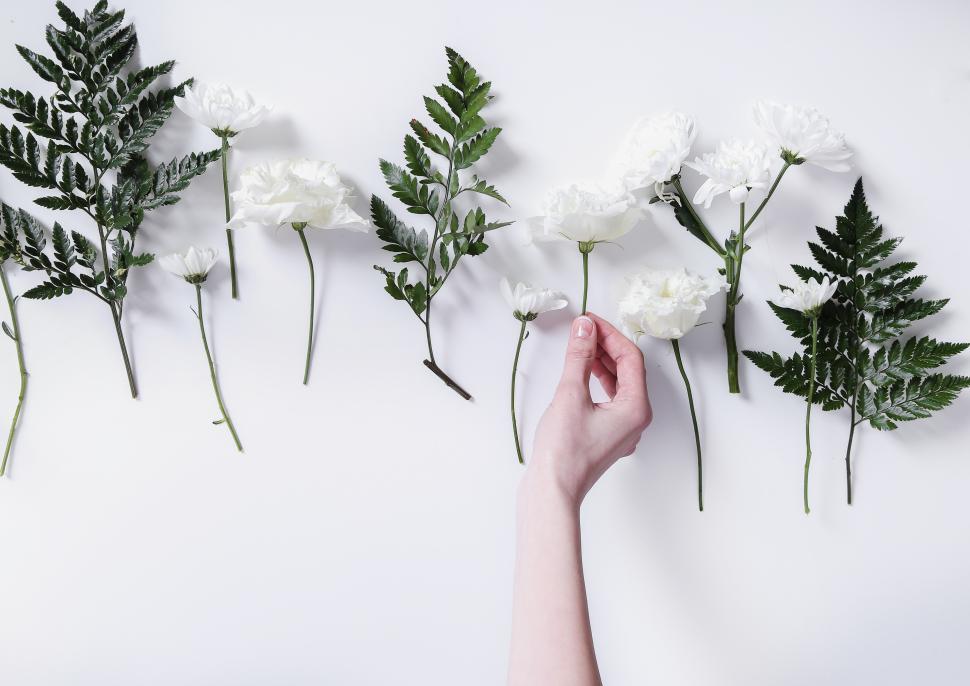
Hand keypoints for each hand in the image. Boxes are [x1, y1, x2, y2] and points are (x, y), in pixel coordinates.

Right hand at [527, 312, 651, 506]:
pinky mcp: (607, 436)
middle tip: (584, 328)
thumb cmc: (563, 450)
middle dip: (606, 346)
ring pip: (619, 386)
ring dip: (601, 363)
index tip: (589, 320)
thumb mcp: (570, 394)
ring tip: (581, 345)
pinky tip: (581, 373)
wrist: (551, 492)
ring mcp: (622, 430)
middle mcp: (636, 420)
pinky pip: (610, 400)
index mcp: (636, 409)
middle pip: (628, 371)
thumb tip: (585, 327)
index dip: (610, 334)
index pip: (631, 359)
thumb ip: (579, 356)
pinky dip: (597, 382)